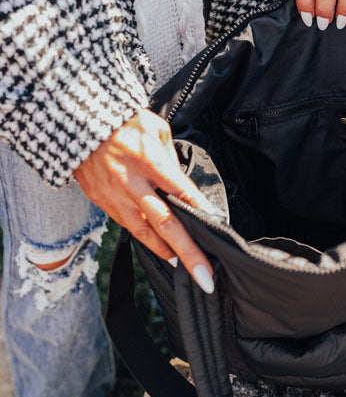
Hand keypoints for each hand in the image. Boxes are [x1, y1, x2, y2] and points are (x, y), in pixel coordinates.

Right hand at [74, 109, 215, 292]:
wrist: (76, 120)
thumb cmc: (122, 120)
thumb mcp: (155, 127)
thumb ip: (170, 155)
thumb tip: (180, 181)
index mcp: (149, 159)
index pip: (182, 191)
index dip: (200, 211)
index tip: (217, 227)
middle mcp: (132, 182)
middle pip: (166, 223)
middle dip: (188, 252)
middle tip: (205, 276)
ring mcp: (114, 195)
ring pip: (144, 232)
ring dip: (166, 252)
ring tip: (186, 268)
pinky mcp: (100, 201)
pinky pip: (127, 225)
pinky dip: (145, 239)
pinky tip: (160, 248)